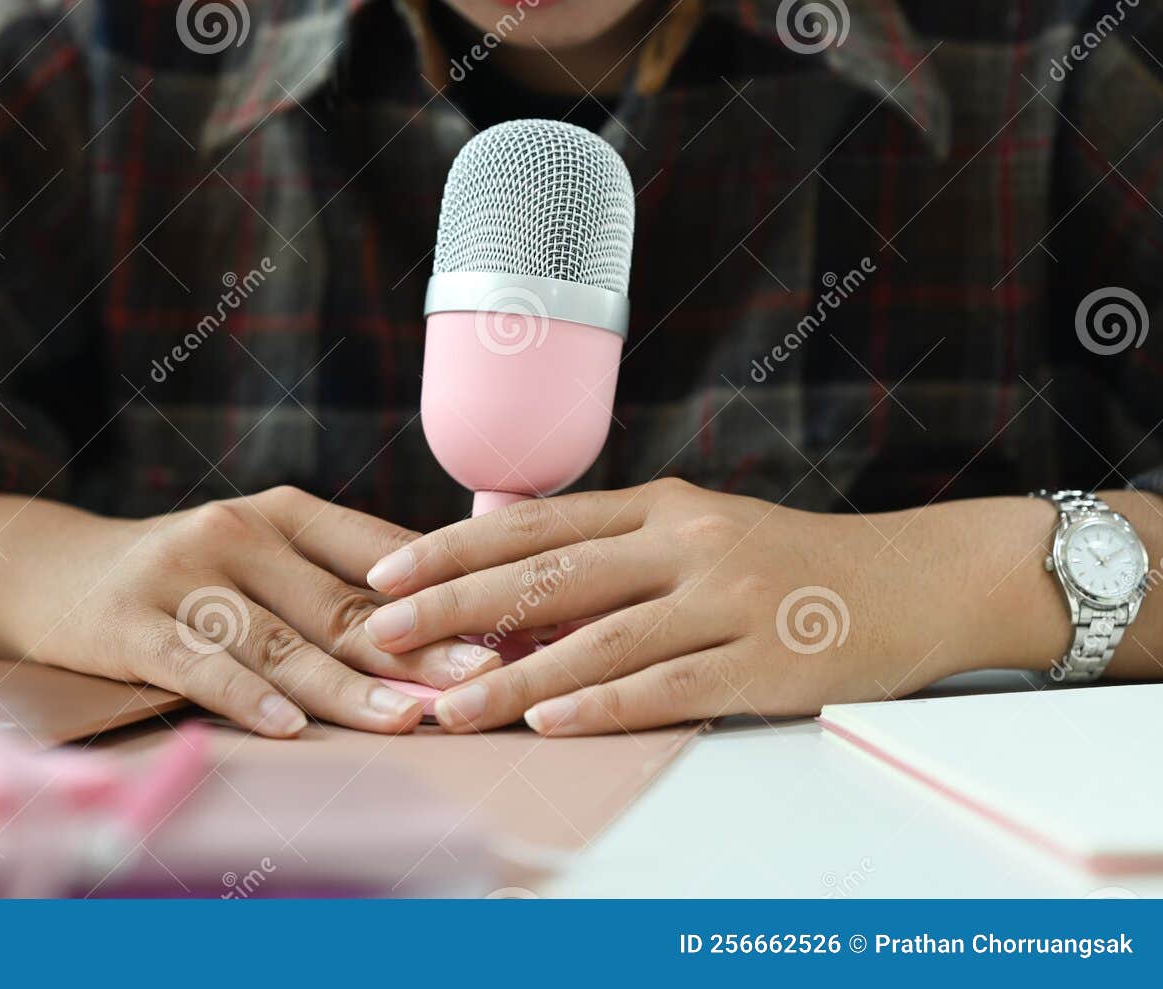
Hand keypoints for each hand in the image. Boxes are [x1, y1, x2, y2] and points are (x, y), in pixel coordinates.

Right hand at [0, 489, 499, 737]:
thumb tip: (447, 624)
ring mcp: (182, 573)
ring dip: (346, 685)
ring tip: (408, 716)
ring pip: (278, 641)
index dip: (443, 596)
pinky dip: (243, 697)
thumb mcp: (258, 553)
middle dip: (415, 649)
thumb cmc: (184, 575)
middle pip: (339, 604)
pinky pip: (198, 663)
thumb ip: (335, 579)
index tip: (507, 631)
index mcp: (284, 510)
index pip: (378, 555)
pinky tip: (285, 727)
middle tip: (481, 681)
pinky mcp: (131, 621)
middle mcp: (238, 530)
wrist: (51, 572)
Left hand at [361, 479, 1064, 734]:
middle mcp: (687, 542)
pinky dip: (603, 706)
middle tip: (382, 635)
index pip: (534, 524)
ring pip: (598, 641)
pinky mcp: (765, 661)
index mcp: (660, 506)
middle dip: (454, 607)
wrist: (914, 581)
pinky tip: (549, 723)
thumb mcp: (697, 529)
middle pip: (549, 576)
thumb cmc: (786, 562)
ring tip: (448, 706)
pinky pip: (668, 687)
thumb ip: (612, 544)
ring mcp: (728, 601)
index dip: (452, 549)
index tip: (386, 576)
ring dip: (514, 678)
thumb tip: (503, 564)